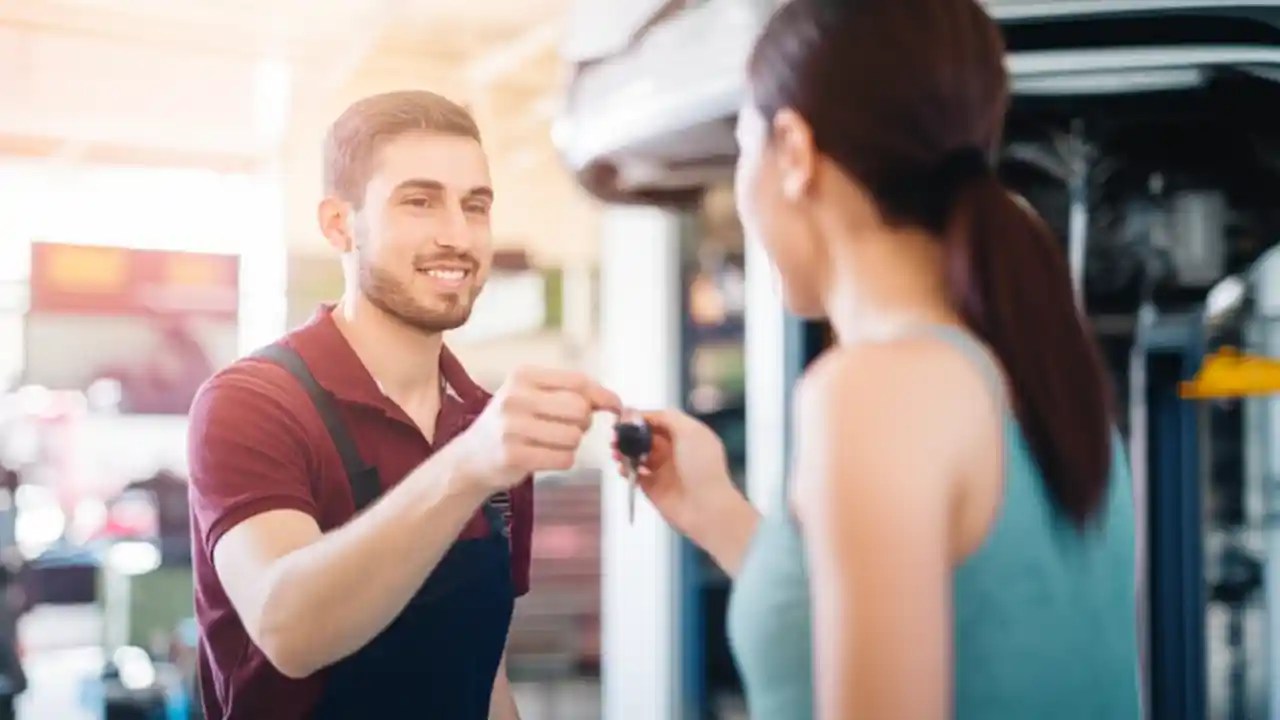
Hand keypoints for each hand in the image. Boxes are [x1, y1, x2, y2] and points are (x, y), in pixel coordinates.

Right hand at [455, 367, 621, 492]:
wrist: (470, 457)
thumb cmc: (511, 423)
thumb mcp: (532, 395)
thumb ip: (570, 392)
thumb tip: (614, 400)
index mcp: (522, 376)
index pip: (578, 381)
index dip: (602, 395)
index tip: (614, 405)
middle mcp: (515, 398)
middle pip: (579, 410)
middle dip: (583, 422)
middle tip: (570, 427)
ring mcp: (512, 428)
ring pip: (574, 437)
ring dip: (573, 444)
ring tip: (553, 442)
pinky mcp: (514, 456)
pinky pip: (564, 459)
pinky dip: (563, 460)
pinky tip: (545, 457)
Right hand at [613, 408, 738, 539]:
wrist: (706, 507)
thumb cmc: (703, 467)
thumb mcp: (691, 431)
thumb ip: (669, 418)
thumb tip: (650, 414)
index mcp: (687, 435)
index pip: (660, 421)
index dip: (643, 418)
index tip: (625, 417)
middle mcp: (675, 451)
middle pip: (647, 437)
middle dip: (630, 434)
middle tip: (616, 434)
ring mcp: (664, 470)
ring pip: (639, 455)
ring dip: (625, 450)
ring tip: (615, 451)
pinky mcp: (654, 488)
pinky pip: (635, 474)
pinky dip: (626, 469)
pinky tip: (622, 467)